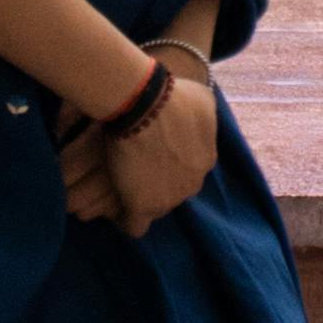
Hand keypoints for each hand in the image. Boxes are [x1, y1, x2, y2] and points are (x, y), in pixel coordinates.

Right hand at [62, 56, 219, 236]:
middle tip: (136, 166)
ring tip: (120, 184)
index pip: (189, 171)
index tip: (152, 153)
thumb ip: (203, 117)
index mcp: (206, 159)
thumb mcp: (203, 100)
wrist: (145, 106)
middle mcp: (192, 183)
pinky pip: (135, 226)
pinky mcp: (142, 206)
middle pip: (174, 190)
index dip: (169, 163)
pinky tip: (116, 212)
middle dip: (158, 181)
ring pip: (156, 207)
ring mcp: (168, 198)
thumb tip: (197, 119)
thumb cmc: (173, 96)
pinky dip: (127, 220)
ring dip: (142, 196)